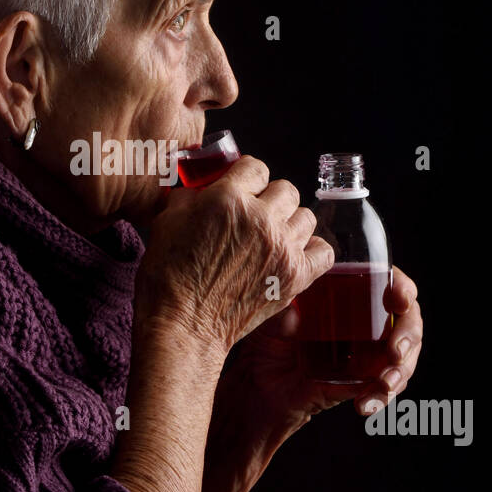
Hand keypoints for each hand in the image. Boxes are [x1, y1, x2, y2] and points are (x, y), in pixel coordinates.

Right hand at [133, 156, 334, 356]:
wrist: (183, 325)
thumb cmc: (169, 277)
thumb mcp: (166, 221)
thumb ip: (191, 196)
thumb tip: (204, 190)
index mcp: (228, 199)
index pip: (255, 167)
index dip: (247, 177)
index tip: (242, 188)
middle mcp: (260, 219)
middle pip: (286, 189)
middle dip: (270, 199)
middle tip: (254, 216)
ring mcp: (282, 248)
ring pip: (306, 217)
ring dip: (289, 223)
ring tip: (272, 237)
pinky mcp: (295, 276)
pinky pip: (325, 251)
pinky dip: (313, 251)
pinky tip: (295, 254)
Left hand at [231, 263, 423, 429]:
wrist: (261, 384)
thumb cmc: (268, 339)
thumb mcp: (273, 318)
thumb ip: (285, 309)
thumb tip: (296, 309)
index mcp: (352, 293)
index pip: (390, 283)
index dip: (403, 289)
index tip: (399, 301)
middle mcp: (368, 320)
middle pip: (408, 321)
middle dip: (408, 336)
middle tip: (395, 352)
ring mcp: (371, 352)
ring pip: (404, 357)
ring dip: (400, 372)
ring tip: (384, 384)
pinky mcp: (364, 381)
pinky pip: (384, 388)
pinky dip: (380, 397)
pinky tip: (365, 404)